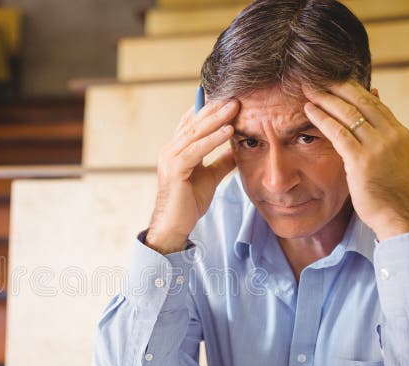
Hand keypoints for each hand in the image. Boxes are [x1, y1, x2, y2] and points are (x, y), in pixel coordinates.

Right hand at [147, 99, 238, 253]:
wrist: (174, 226)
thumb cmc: (188, 203)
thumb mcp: (210, 177)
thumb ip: (221, 161)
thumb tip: (238, 147)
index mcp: (177, 150)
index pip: (192, 122)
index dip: (208, 108)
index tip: (229, 97)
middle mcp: (170, 150)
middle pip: (194, 123)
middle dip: (215, 108)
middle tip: (236, 95)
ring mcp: (170, 158)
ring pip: (195, 133)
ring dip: (217, 119)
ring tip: (235, 107)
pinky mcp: (174, 170)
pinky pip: (196, 150)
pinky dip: (213, 139)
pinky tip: (228, 131)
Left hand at [303, 81, 408, 240]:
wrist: (400, 216)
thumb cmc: (391, 191)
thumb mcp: (392, 157)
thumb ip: (382, 132)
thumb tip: (375, 100)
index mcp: (399, 132)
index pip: (373, 102)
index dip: (351, 88)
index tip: (333, 78)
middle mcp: (391, 134)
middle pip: (360, 101)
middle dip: (336, 86)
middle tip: (316, 77)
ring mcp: (378, 146)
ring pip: (348, 114)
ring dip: (325, 99)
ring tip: (308, 89)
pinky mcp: (362, 160)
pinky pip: (338, 133)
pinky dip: (322, 119)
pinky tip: (308, 111)